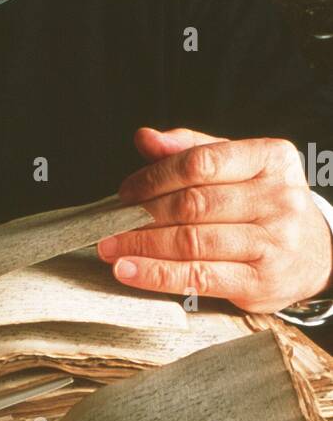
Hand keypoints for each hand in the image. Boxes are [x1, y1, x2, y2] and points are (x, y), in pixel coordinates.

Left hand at [97, 127, 332, 312]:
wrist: (315, 254)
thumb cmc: (264, 206)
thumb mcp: (239, 168)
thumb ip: (192, 150)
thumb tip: (145, 138)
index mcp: (271, 159)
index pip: (201, 161)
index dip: (154, 176)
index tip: (125, 192)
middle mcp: (278, 198)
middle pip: (192, 203)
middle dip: (142, 214)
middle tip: (108, 223)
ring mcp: (272, 242)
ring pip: (191, 241)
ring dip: (141, 245)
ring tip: (109, 247)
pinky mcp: (260, 282)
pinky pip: (197, 276)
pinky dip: (155, 274)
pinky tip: (128, 270)